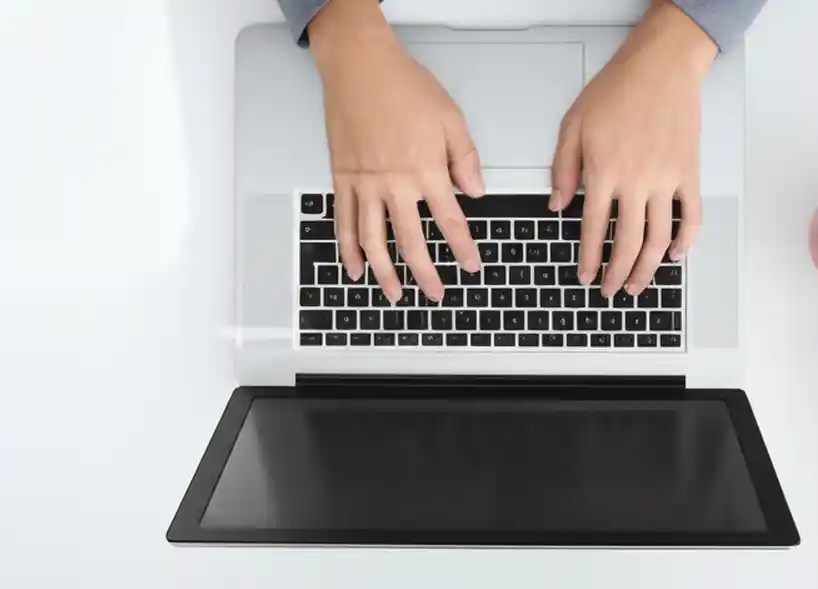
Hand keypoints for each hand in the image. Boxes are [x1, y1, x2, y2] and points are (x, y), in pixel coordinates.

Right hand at [310, 0, 483, 302]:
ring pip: (373, 240)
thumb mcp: (451, 118)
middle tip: (436, 294)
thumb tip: (475, 192)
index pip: (449, 220)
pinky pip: (344, 222)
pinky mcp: (342, 178)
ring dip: (384, 272)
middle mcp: (393, 182)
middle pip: (410, 240)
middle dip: (425, 273)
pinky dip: (348, 249)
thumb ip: (464, 159)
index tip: (471, 266)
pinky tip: (355, 268)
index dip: (462, 248)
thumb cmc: (404, 85)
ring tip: (395, 294)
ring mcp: (363, 183)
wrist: (359, 65)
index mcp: (424, 169)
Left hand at [550, 0, 715, 296]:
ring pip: (659, 238)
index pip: (593, 228)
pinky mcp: (688, 173)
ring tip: (637, 285)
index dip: (588, 258)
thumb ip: (563, 167)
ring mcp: (666, 180)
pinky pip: (690, 216)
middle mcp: (636, 181)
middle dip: (617, 273)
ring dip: (648, 268)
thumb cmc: (617, 89)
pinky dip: (685, 240)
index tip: (585, 276)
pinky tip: (676, 254)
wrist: (661, 66)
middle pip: (628, 242)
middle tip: (610, 290)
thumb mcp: (574, 124)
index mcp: (604, 171)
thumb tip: (557, 204)